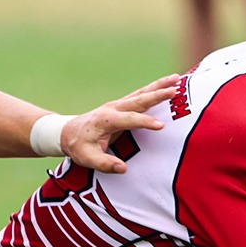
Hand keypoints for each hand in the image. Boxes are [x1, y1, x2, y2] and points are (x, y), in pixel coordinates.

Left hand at [61, 75, 181, 172]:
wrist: (67, 132)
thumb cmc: (78, 146)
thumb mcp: (87, 158)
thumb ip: (104, 163)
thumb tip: (123, 168)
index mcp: (106, 120)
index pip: (129, 119)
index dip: (145, 122)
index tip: (162, 126)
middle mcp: (113, 108)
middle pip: (139, 99)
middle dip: (157, 95)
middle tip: (175, 89)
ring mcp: (117, 104)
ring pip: (141, 93)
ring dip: (159, 86)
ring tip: (177, 78)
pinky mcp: (121, 105)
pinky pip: (140, 95)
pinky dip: (154, 88)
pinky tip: (166, 84)